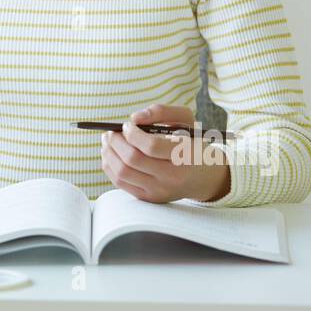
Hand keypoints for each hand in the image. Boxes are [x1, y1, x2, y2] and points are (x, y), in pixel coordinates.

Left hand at [100, 103, 230, 203]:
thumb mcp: (186, 120)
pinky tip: (110, 155)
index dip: (133, 133)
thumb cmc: (190, 142)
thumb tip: (134, 118)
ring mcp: (159, 190)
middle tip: (110, 132)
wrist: (202, 176)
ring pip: (122, 173)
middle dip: (115, 142)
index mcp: (184, 156)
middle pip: (132, 160)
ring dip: (108, 154)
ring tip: (107, 141)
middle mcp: (172, 177)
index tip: (127, 125)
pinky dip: (110, 167)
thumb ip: (161, 111)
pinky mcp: (149, 198)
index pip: (151, 146)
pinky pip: (121, 184)